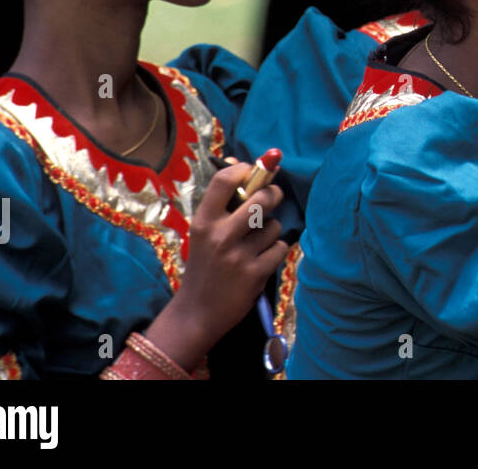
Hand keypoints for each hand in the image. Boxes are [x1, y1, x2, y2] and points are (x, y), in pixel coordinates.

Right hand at [145, 161, 289, 370]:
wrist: (196, 313)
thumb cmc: (204, 267)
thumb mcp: (203, 234)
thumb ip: (222, 205)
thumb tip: (241, 163)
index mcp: (203, 222)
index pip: (224, 181)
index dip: (246, 169)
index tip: (254, 170)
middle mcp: (220, 236)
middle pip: (261, 198)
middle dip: (273, 194)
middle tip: (273, 197)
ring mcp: (238, 255)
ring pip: (274, 226)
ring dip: (272, 231)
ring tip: (257, 243)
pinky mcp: (255, 273)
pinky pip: (280, 248)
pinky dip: (276, 251)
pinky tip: (262, 260)